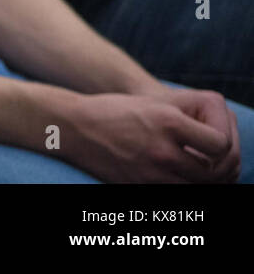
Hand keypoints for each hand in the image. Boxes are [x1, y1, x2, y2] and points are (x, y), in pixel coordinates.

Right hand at [64, 92, 237, 182]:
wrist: (72, 127)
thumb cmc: (114, 110)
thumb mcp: (153, 103)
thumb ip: (188, 117)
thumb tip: (219, 135)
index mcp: (168, 122)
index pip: (220, 144)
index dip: (225, 144)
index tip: (215, 142)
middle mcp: (162, 150)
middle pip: (213, 172)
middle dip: (220, 168)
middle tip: (215, 162)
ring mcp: (151, 173)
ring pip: (197, 188)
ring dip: (203, 181)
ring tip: (200, 172)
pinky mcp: (139, 187)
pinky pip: (174, 195)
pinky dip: (182, 188)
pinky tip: (179, 178)